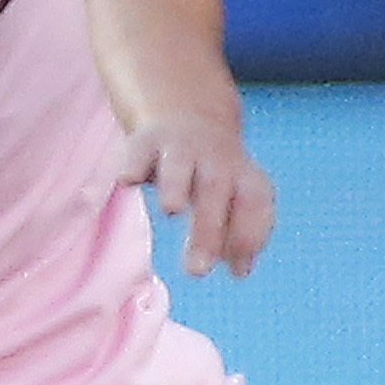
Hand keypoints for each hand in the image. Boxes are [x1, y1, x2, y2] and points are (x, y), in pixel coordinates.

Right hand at [114, 111, 275, 276]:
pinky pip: (139, 151)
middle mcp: (214, 159)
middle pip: (215, 191)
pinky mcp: (146, 141)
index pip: (255, 202)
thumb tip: (240, 271)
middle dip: (208, 231)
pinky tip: (129, 182)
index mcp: (243, 176)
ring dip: (177, 186)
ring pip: (181, 166)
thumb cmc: (213, 173)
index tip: (237, 270)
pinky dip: (134, 165)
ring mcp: (180, 148)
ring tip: (172, 211)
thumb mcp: (234, 199)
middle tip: (197, 271)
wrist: (187, 112)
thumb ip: (239, 236)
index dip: (249, 234)